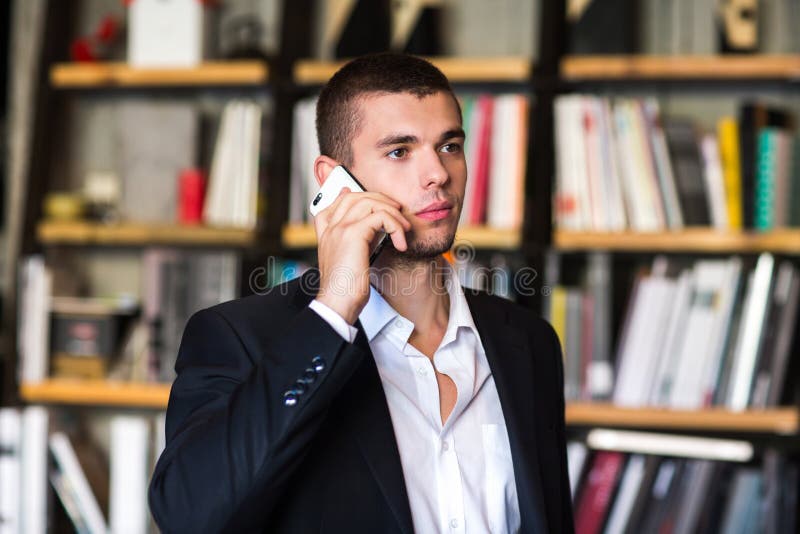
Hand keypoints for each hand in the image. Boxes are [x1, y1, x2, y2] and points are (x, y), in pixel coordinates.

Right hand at [313, 189, 410, 323]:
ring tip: (404, 229)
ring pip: (369, 203)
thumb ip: (356, 242)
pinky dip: (395, 226)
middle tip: (397, 211)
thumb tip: (369, 228)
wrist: (336, 304)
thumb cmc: (344, 289)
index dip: (354, 196)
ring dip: (392, 213)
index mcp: (326, 234)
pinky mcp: (353, 234)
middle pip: (354, 196)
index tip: (373, 200)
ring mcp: (340, 229)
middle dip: (380, 200)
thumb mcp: (349, 260)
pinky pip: (380, 217)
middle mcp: (331, 228)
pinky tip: (400, 242)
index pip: (336, 203)